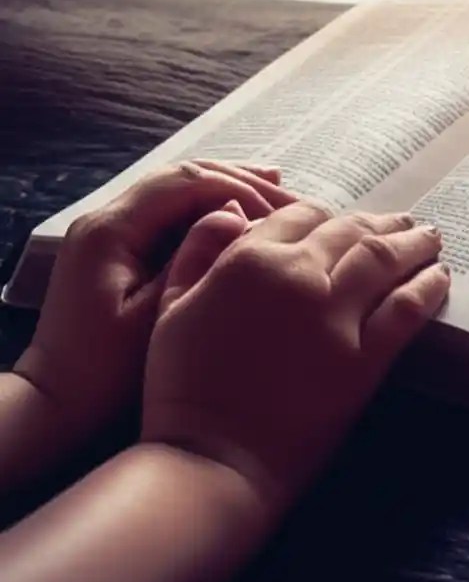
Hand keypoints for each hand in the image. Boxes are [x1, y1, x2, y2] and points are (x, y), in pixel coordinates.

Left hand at [14, 160, 294, 438]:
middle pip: (184, 178)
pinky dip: (213, 213)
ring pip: (180, 193)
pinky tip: (250, 220)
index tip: (287, 215)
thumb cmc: (105, 374)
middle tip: (296, 201)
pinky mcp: (121, 251)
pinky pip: (174, 216)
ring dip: (231, 193)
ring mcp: (112, 233)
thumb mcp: (156, 316)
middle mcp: (107, 220)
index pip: (187, 183)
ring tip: (283, 198)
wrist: (59, 403)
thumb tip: (237, 213)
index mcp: (111, 230)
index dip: (243, 190)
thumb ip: (196, 260)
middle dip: (243, 183)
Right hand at [141, 203, 449, 507]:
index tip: (347, 222)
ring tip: (430, 238)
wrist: (212, 458)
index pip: (302, 215)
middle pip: (351, 232)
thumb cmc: (182, 387)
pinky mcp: (364, 358)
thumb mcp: (172, 308)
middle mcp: (298, 277)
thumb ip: (199, 252)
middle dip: (382, 222)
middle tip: (404, 221)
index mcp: (248, 260)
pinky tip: (441, 277)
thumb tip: (233, 211)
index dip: (328, 216)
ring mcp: (335, 316)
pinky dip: (427, 287)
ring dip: (413, 244)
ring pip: (384, 260)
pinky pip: (406, 309)